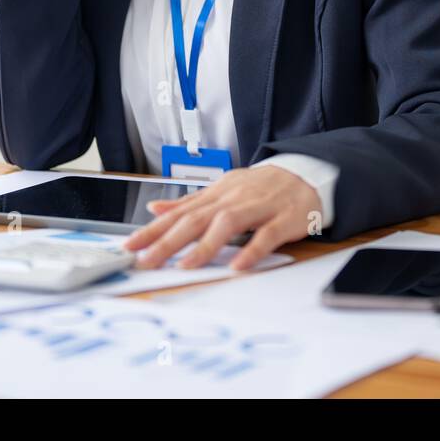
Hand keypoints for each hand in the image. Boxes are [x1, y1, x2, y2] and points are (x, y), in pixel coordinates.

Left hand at [123, 166, 321, 271]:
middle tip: (146, 260)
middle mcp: (234, 198)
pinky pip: (267, 235)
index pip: (180, 212)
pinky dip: (252, 250)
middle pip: (197, 218)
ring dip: (205, 245)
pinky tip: (237, 266)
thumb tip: (155, 210)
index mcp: (218, 193)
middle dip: (168, 240)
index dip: (154, 230)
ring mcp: (260, 207)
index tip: (130, 246)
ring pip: (228, 223)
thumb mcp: (223, 190)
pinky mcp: (285, 219)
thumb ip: (190, 203)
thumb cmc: (263, 187)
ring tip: (185, 265)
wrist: (308, 174)